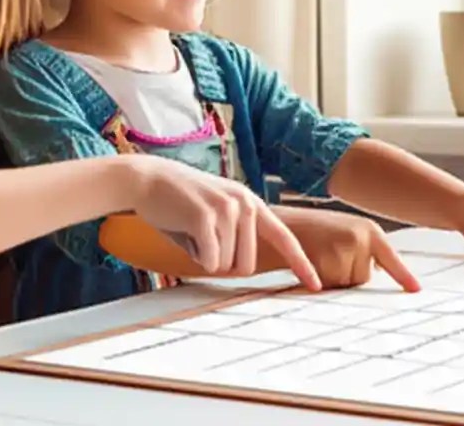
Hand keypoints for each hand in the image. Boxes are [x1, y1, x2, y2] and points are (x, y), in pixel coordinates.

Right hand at [127, 156, 321, 290]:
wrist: (147, 179)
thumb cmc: (179, 203)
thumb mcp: (218, 212)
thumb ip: (237, 234)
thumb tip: (245, 268)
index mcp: (252, 204)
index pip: (284, 238)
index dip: (301, 263)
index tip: (315, 285)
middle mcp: (245, 204)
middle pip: (246, 266)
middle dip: (222, 262)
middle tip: (201, 237)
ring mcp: (227, 209)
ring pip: (224, 265)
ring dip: (203, 256)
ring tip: (189, 227)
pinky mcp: (206, 218)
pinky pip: (208, 261)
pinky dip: (193, 256)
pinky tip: (182, 230)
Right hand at [272, 206, 420, 291]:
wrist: (277, 222)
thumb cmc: (309, 233)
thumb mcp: (343, 233)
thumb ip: (361, 249)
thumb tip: (372, 272)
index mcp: (369, 230)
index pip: (390, 258)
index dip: (403, 276)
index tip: (417, 291)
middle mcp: (362, 237)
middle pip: (363, 278)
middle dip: (344, 276)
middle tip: (325, 257)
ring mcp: (346, 247)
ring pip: (346, 285)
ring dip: (331, 279)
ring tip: (316, 258)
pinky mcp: (329, 258)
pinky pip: (330, 285)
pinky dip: (319, 281)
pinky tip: (309, 263)